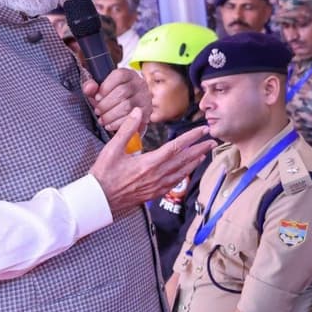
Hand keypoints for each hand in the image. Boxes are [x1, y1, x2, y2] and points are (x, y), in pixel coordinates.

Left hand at [82, 68, 151, 132]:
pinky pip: (132, 118)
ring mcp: (145, 98)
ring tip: (102, 119)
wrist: (129, 107)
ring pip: (127, 106)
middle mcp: (139, 84)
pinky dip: (118, 123)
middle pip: (123, 92)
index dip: (106, 87)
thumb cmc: (112, 96)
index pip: (119, 76)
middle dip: (106, 104)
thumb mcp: (101, 89)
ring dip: (111, 115)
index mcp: (128, 75)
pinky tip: (110, 125)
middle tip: (97, 111)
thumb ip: (91, 87)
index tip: (97, 97)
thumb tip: (89, 88)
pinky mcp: (147, 112)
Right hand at [91, 109, 214, 217]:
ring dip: (195, 161)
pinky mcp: (154, 193)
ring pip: (182, 172)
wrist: (99, 200)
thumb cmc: (104, 174)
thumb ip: (127, 129)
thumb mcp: (113, 149)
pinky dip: (185, 174)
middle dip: (200, 148)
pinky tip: (188, 170)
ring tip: (205, 153)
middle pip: (184, 160)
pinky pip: (175, 182)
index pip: (176, 147)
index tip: (202, 130)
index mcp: (149, 163)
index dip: (191, 137)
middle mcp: (157, 175)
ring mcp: (157, 186)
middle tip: (213, 141)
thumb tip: (138, 111)